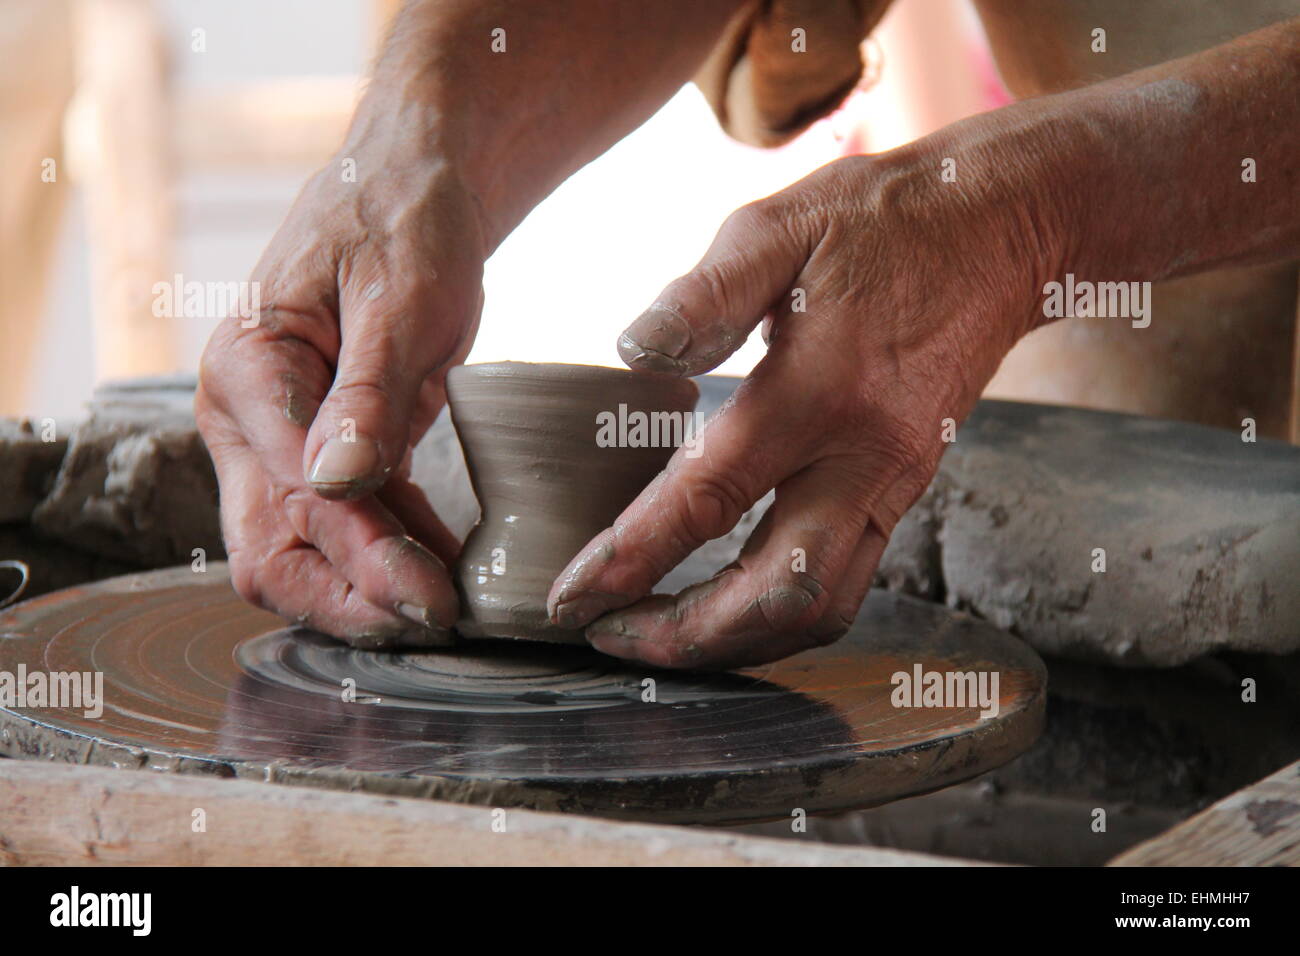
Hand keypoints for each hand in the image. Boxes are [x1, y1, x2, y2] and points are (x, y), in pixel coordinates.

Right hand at [195, 146, 487, 648]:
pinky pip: (344, 522)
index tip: (430, 597)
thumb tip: (339, 484)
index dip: (360, 555)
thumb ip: (367, 391)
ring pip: (301, 548)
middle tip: (436, 622)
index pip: (294, 493)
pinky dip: (389, 555)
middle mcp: (245, 415)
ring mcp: (278, 438)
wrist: (413, 188)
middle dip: (349, 597)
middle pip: (271, 545)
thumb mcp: (399, 297)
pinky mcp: (321, 448)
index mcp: (247, 370)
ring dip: (370, 589)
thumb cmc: (404, 223)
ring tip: (447, 613)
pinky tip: (442, 573)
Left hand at [548, 142, 1061, 667]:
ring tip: (660, 637)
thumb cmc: (880, 222)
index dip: (631, 559)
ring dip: (735, 643)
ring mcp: (893, 484)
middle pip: (776, 596)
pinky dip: (777, 616)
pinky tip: (726, 604)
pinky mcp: (904, 492)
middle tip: (607, 638)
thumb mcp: (779, 226)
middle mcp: (863, 457)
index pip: (708, 499)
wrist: (1001, 230)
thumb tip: (630, 350)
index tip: (571, 599)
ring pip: (818, 609)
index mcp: (817, 390)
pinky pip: (843, 585)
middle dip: (685, 637)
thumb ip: (703, 294)